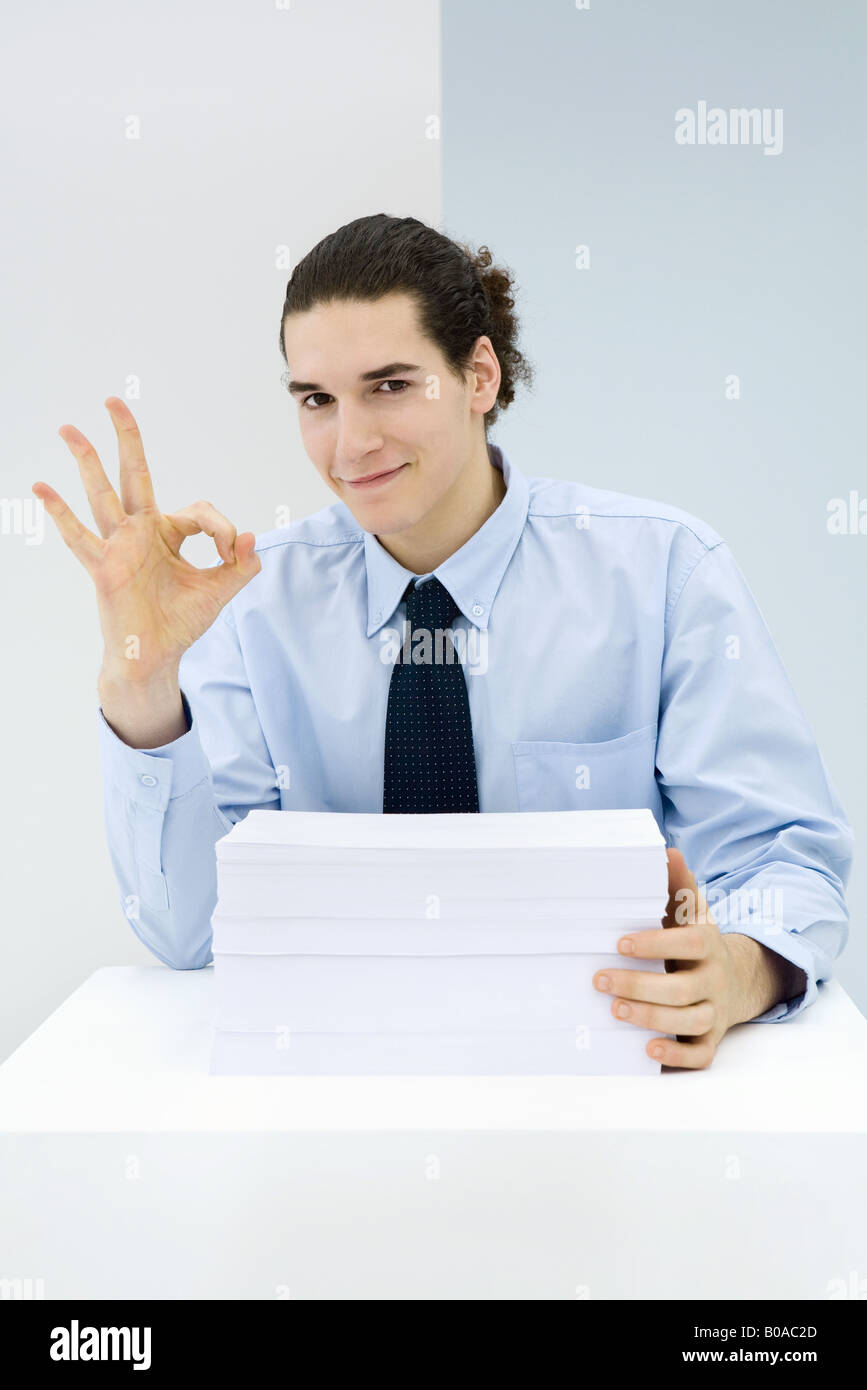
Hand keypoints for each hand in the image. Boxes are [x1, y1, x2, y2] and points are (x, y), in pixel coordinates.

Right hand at [33, 398, 260, 683]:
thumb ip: (240, 566)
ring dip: (88, 461)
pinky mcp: (104, 567)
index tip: (234, 553)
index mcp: (168, 534)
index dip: (224, 528)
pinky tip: (42, 487)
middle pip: (133, 475)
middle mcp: (140, 532)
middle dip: (127, 439)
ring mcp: (119, 547)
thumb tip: (256, 539)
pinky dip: (61, 513)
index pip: (199, 511)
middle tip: (113, 400)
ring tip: (69, 428)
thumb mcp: (219, 591)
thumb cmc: (180, 622)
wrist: (155, 656)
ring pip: (102, 495)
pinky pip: (80, 537)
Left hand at [592, 847, 746, 1069]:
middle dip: (640, 985)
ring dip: (652, 1018)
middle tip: (600, 980)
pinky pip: (701, 1055)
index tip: (619, 943)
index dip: (656, 944)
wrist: (735, 980)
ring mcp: (715, 1012)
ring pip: (691, 1021)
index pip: (689, 943)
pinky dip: (677, 1056)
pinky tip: (648, 1049)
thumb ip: (678, 886)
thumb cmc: (695, 943)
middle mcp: (715, 979)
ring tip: (616, 1010)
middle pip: (683, 988)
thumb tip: (667, 852)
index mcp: (708, 944)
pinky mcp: (711, 1040)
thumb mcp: (690, 913)